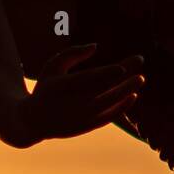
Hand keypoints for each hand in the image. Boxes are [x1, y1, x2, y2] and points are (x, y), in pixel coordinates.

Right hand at [16, 44, 144, 144]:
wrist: (34, 121)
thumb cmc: (46, 88)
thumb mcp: (52, 67)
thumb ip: (72, 53)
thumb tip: (96, 46)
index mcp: (60, 87)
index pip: (86, 80)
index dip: (106, 74)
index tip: (122, 67)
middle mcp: (70, 104)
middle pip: (102, 90)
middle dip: (123, 78)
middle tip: (140, 64)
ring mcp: (79, 117)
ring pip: (108, 104)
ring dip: (126, 91)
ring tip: (140, 79)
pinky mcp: (86, 127)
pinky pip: (108, 117)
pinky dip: (121, 107)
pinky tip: (133, 95)